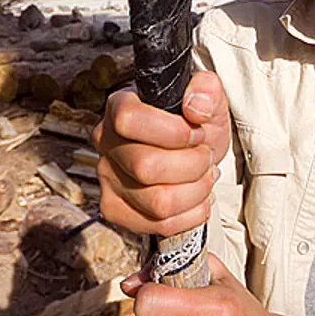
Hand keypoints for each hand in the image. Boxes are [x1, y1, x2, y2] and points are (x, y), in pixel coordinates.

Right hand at [91, 71, 231, 237]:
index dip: (172, 132)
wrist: (193, 148)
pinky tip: (196, 196)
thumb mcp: (208, 95)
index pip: (129, 120)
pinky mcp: (116, 209)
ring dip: (196, 192)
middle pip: (146, 167)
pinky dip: (190, 215)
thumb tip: (196, 108)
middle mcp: (106, 142)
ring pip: (157, 202)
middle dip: (193, 165)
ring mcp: (107, 179)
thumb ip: (206, 90)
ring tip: (204, 176)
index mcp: (120, 106)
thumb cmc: (195, 121)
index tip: (196, 133)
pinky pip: (158, 225)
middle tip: (206, 156)